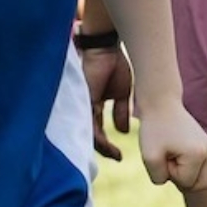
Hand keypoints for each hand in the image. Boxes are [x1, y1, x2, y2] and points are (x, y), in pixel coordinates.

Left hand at [83, 46, 132, 161]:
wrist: (106, 50)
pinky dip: (97, 136)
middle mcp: (87, 107)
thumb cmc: (113, 67)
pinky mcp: (84, 100)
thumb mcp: (121, 94)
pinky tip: (106, 144)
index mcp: (95, 105)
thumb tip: (123, 131)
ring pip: (89, 131)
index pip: (97, 130)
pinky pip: (88, 123)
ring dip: (102, 146)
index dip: (107, 144)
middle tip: (117, 157)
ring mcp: (83, 104)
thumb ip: (121, 112)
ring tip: (115, 154)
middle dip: (104, 149)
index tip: (119, 155)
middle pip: (91, 134)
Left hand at [135, 99, 206, 192]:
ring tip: (172, 155)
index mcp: (198, 154)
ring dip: (185, 174)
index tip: (162, 153)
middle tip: (167, 159)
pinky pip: (202, 170)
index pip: (185, 182)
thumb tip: (179, 185)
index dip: (168, 172)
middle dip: (181, 179)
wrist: (161, 104)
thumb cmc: (153, 129)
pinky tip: (177, 152)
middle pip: (201, 186)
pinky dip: (189, 167)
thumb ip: (159, 178)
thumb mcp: (148, 156)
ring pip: (203, 179)